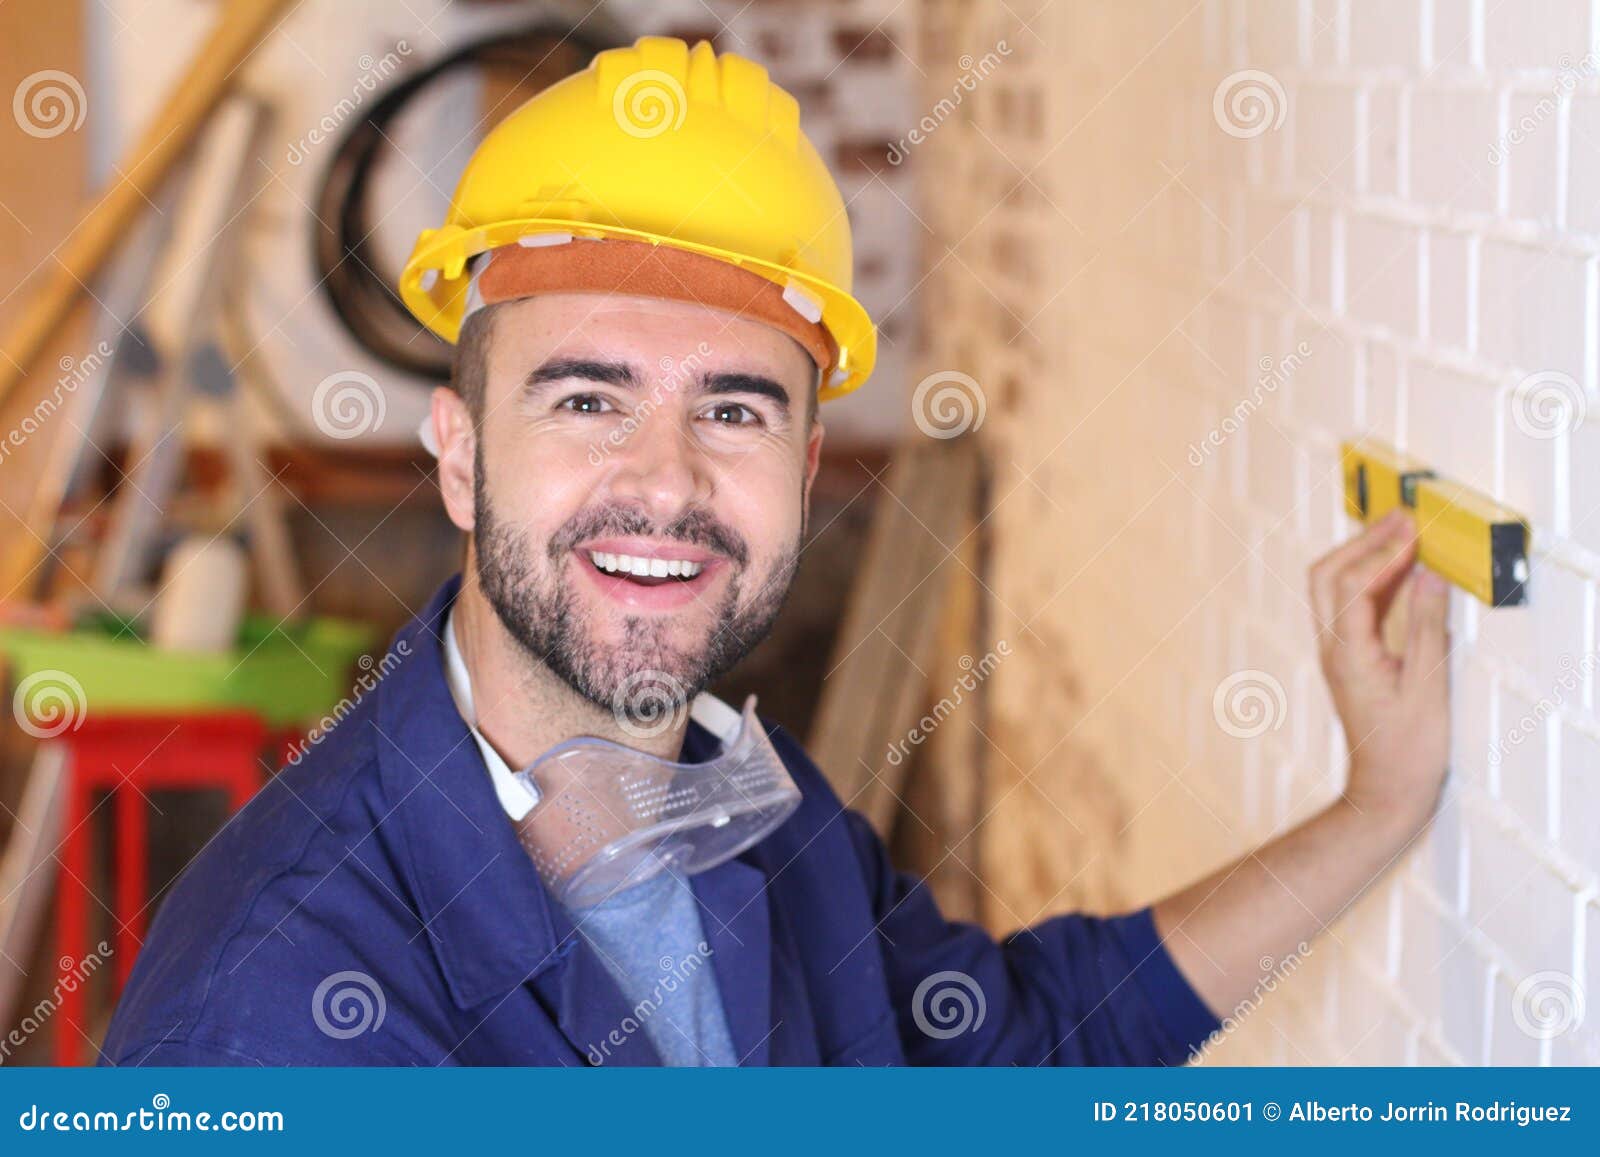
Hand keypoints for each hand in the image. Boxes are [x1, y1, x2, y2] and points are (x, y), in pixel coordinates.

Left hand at [1308, 509, 1450, 833]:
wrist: (1385, 791)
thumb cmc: (1407, 749)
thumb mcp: (1428, 686)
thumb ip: (1426, 628)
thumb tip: (1428, 576)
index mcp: (1348, 653)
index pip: (1352, 586)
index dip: (1381, 553)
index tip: (1412, 530)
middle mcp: (1332, 648)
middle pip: (1326, 577)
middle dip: (1361, 543)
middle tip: (1400, 520)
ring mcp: (1335, 654)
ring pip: (1331, 590)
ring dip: (1362, 557)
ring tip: (1400, 536)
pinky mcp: (1348, 660)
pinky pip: (1348, 607)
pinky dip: (1370, 581)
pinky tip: (1400, 574)